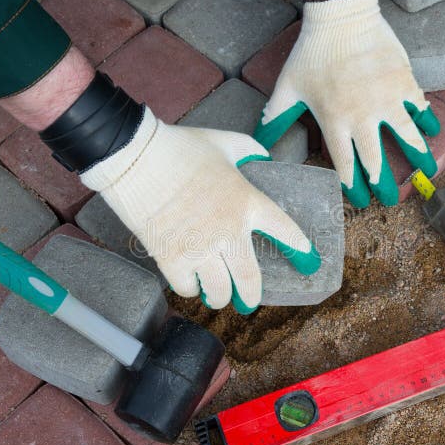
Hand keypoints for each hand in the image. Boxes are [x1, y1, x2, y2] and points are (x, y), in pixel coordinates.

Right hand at [79, 108, 320, 313]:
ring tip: (218, 297)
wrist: (136, 157)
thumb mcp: (225, 142)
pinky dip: (191, 289)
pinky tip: (191, 284)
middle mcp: (229, 232)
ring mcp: (200, 248)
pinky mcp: (171, 258)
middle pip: (250, 280)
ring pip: (219, 291)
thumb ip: (248, 151)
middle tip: (250, 302)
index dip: (299, 249)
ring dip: (221, 297)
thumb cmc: (180, 147)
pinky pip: (188, 288)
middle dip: (252, 296)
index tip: (308, 261)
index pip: (284, 230)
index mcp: (247, 202)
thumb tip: (261, 157)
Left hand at [254, 0, 439, 207]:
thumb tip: (259, 141)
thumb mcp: (287, 88)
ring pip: (406, 136)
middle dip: (383, 185)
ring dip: (417, 157)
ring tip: (425, 172)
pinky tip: (432, 131)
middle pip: (376, 160)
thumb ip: (276, 118)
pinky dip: (426, 120)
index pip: (344, 164)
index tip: (359, 199)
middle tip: (391, 200)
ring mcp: (387, 100)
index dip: (352, 186)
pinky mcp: (403, 82)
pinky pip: (419, 106)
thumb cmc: (312, 53)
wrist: (341, 17)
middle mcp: (363, 117)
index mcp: (334, 122)